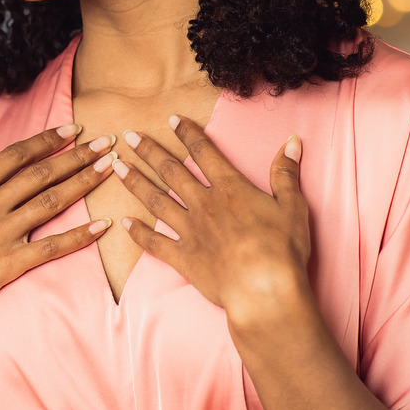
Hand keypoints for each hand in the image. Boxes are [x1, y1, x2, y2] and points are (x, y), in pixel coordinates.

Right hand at [0, 125, 113, 354]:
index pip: (15, 155)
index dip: (47, 140)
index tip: (72, 129)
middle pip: (41, 173)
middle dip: (77, 155)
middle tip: (106, 142)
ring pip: (51, 202)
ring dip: (84, 183)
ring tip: (110, 169)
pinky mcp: (6, 266)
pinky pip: (51, 247)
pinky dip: (80, 236)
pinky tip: (102, 226)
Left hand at [116, 116, 310, 330]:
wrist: (263, 289)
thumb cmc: (282, 249)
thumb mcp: (292, 206)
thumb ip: (286, 173)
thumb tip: (292, 142)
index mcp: (229, 189)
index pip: (204, 153)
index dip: (187, 134)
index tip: (171, 120)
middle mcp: (203, 204)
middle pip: (171, 171)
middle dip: (148, 151)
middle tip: (129, 136)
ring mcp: (189, 231)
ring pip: (155, 200)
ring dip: (134, 182)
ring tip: (117, 167)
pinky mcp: (183, 257)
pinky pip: (154, 243)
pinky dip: (138, 233)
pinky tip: (124, 223)